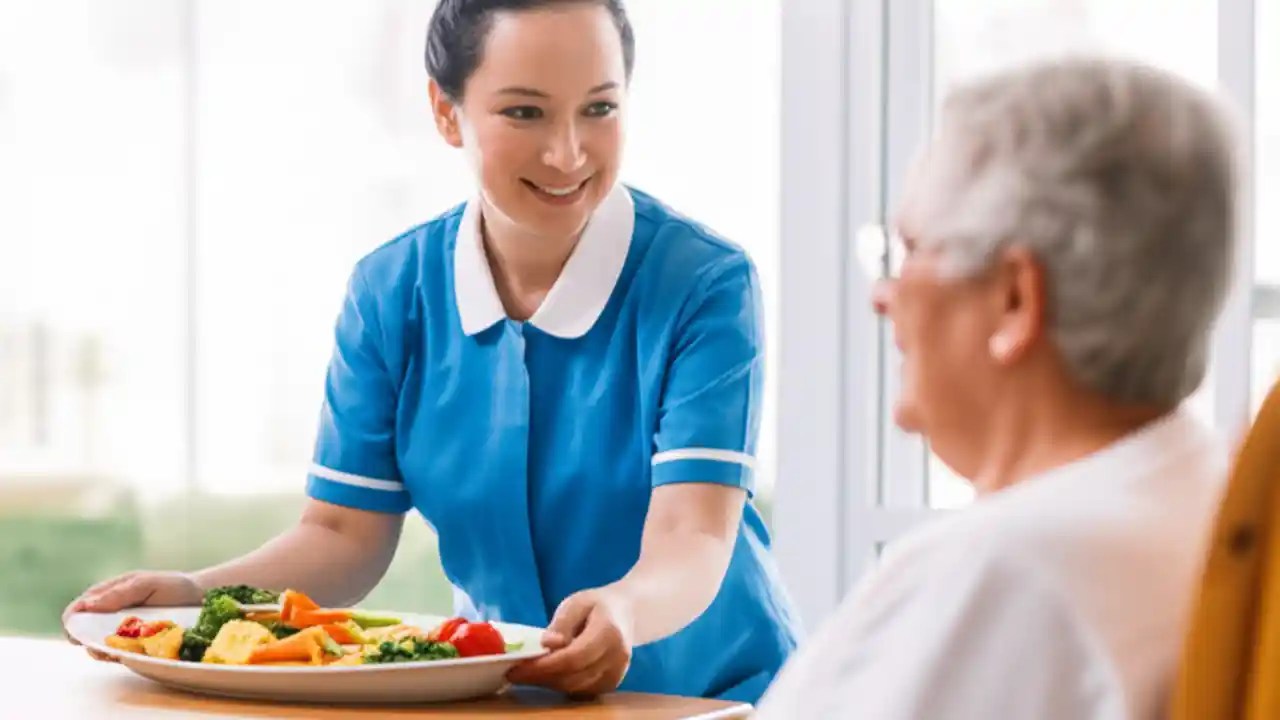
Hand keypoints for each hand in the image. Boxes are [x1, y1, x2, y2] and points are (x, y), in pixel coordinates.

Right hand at [62, 571, 203, 660]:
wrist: (202, 598)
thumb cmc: (175, 586)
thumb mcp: (148, 584)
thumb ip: (120, 593)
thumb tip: (88, 605)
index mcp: (112, 592)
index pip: (82, 606)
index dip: (73, 619)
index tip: (73, 631)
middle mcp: (114, 611)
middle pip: (86, 628)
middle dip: (85, 639)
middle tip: (94, 646)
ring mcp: (124, 628)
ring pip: (100, 643)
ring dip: (100, 650)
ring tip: (109, 653)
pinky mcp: (136, 643)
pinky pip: (119, 652)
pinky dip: (116, 655)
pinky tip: (122, 656)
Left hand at [507, 588, 634, 697]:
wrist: (628, 613)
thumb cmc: (598, 605)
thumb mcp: (577, 602)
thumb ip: (562, 623)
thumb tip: (547, 644)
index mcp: (608, 633)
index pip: (572, 658)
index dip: (542, 667)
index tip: (516, 668)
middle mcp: (617, 657)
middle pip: (573, 677)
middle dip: (540, 677)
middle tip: (513, 673)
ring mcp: (617, 673)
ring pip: (575, 687)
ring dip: (548, 683)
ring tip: (526, 673)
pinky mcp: (611, 683)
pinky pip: (581, 691)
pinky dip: (562, 685)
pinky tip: (547, 676)